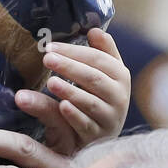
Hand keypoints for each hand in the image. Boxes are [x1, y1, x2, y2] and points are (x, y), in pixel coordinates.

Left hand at [14, 27, 128, 154]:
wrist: (103, 134)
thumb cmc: (99, 96)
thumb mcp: (104, 74)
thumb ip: (102, 52)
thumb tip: (94, 30)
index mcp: (120, 76)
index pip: (99, 59)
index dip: (75, 51)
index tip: (51, 46)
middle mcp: (120, 97)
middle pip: (94, 78)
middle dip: (70, 67)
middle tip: (47, 59)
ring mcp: (110, 118)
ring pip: (91, 102)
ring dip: (71, 91)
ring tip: (50, 82)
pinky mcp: (98, 137)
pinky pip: (86, 125)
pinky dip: (75, 116)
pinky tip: (61, 106)